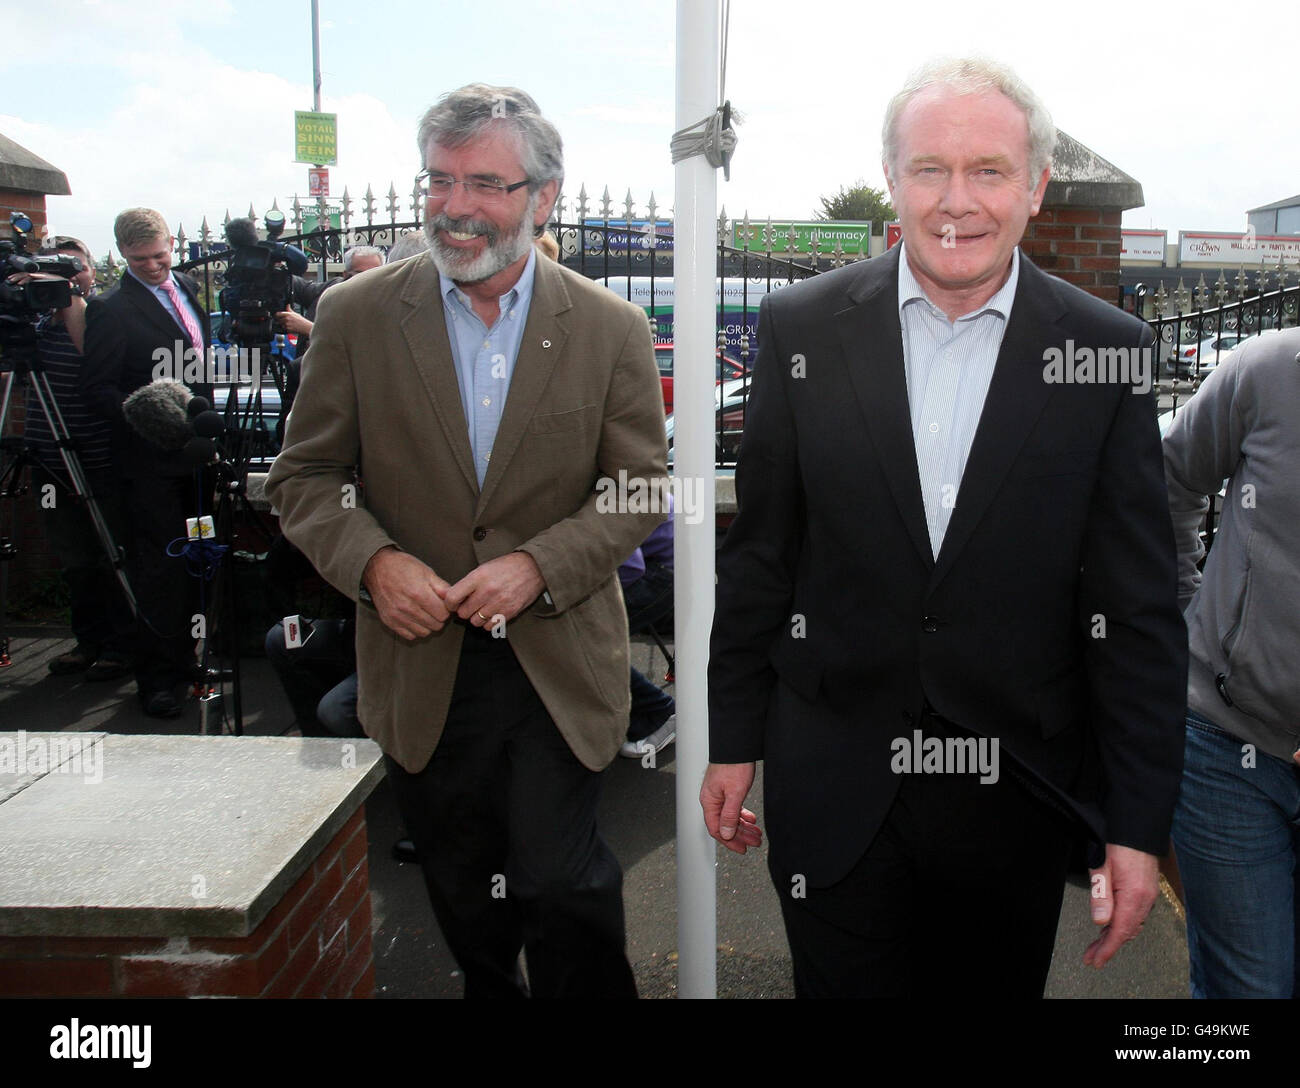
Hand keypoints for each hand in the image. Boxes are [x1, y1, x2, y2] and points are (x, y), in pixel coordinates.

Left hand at [275, 310, 312, 335]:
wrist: (305, 327)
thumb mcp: (295, 313)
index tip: (277, 316)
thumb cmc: (301, 320)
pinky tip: (291, 327)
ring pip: (282, 325)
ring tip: (289, 325)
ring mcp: (286, 324)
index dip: (277, 315)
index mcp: (287, 314)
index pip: (277, 314)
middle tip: (285, 322)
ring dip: (284, 325)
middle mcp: (286, 319)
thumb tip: (287, 305)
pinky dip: (287, 329)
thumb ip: (289, 309)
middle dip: (281, 321)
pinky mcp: (288, 329)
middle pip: (279, 320)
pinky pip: (285, 329)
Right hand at [362, 546, 449, 638]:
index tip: (443, 604)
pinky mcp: (389, 621)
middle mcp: (407, 607)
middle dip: (439, 617)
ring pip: (424, 632)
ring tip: (425, 613)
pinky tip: (415, 618)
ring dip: (428, 625)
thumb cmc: (403, 567)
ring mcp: (397, 616)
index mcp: (418, 593)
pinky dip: (415, 629)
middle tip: (435, 608)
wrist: (378, 567)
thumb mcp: (426, 571)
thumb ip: (442, 587)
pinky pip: (410, 635)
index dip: (446, 609)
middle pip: (435, 625)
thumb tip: (454, 599)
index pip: (443, 614)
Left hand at [443, 552, 544, 627]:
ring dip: (476, 617)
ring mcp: (499, 603)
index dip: (449, 604)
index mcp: (478, 577)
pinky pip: (490, 626)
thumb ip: (466, 583)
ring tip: (483, 608)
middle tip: (470, 605)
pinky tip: (492, 613)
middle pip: (463, 613)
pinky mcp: (509, 612)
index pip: (452, 598)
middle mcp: (487, 591)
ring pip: (475, 622)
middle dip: (464, 611)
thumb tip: (446, 595)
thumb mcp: (484, 568)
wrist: (533, 568)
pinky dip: (488, 623)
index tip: (452, 604)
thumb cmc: (507, 567)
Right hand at [700, 762, 761, 853]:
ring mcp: (719, 795)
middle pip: (724, 825)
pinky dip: (743, 816)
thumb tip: (726, 834)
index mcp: (709, 801)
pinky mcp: (727, 790)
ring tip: (756, 833)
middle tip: (754, 842)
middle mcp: (712, 800)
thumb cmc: (733, 764)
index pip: (716, 829)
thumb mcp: (734, 793)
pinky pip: (733, 809)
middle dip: (740, 835)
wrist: (737, 746)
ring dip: (743, 826)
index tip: (742, 848)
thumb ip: (729, 815)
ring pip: (730, 817)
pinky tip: (751, 819)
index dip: (729, 841)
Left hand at [1083, 842, 1159, 967]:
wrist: (1138, 825)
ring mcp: (1149, 895)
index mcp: (1134, 895)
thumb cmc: (1117, 842)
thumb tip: (1101, 922)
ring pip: (1132, 924)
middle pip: (1127, 931)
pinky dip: (1123, 924)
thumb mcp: (1101, 866)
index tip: (1095, 961)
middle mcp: (1146, 899)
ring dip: (1115, 936)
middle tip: (1091, 958)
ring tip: (1097, 945)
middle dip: (1108, 946)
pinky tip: (1112, 925)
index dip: (1107, 948)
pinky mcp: (1148, 889)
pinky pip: (1136, 914)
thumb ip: (1101, 894)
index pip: (1120, 930)